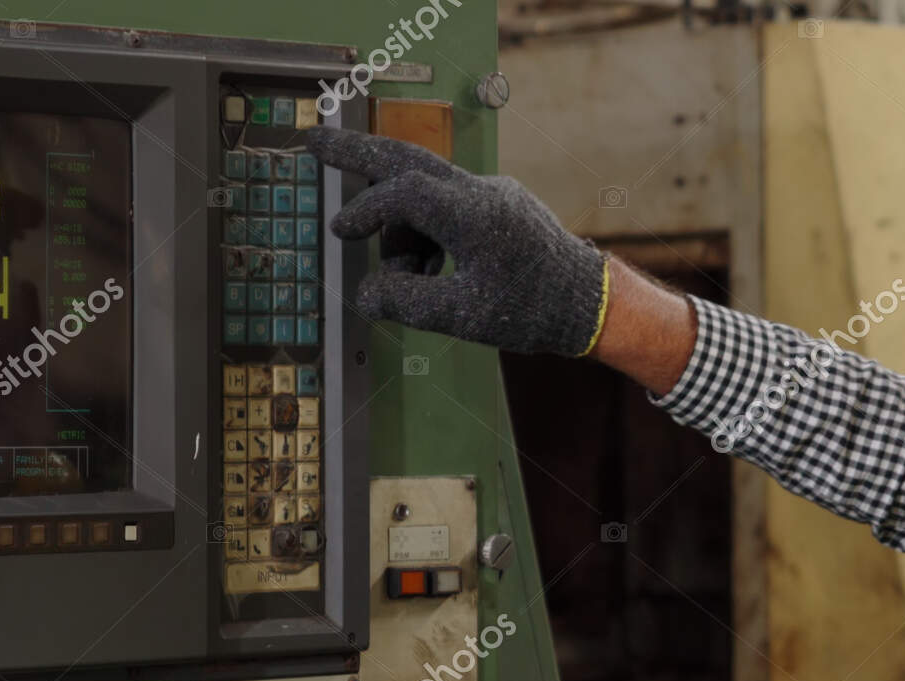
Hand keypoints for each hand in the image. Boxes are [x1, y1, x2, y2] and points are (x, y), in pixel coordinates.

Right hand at [306, 128, 608, 355]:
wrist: (590, 302)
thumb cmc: (535, 310)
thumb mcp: (464, 317)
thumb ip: (407, 303)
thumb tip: (365, 295)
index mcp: (472, 214)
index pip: (403, 191)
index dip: (366, 209)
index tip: (342, 231)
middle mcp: (480, 193)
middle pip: (406, 159)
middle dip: (357, 152)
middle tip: (314, 140)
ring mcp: (490, 196)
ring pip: (424, 197)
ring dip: (405, 234)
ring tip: (414, 279)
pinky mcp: (497, 207)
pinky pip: (446, 210)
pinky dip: (428, 236)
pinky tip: (436, 273)